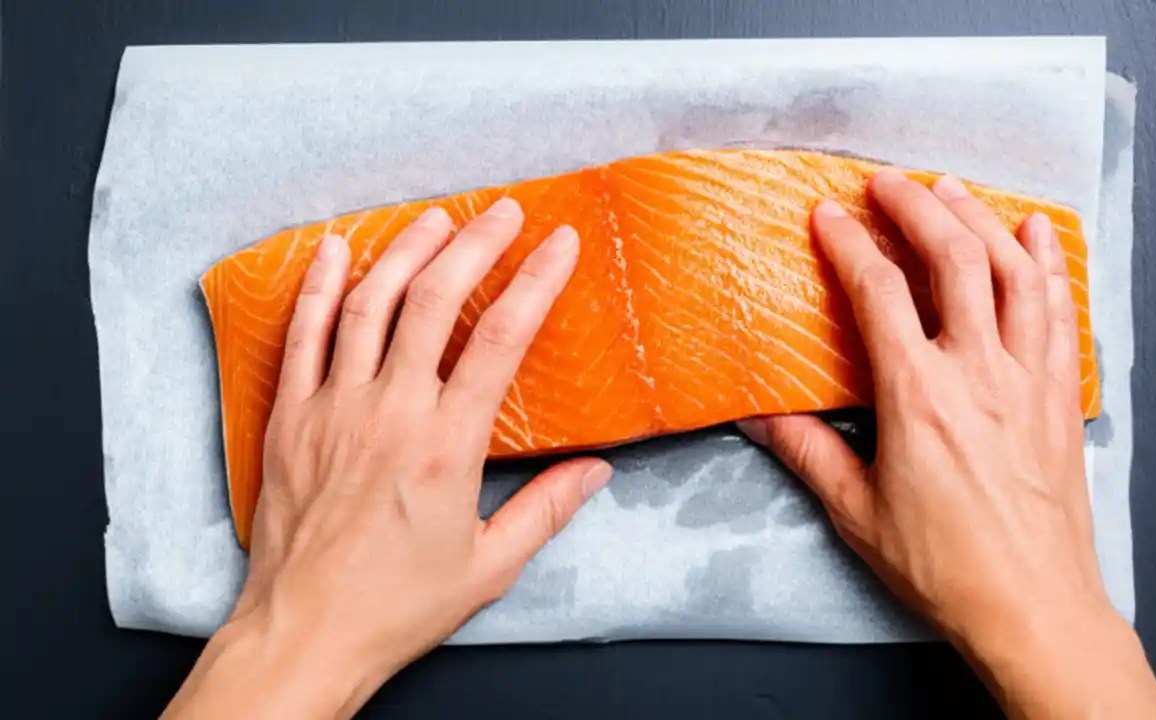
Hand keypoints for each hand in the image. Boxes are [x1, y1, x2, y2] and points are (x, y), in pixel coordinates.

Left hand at [166, 199, 611, 718]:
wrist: (305, 633)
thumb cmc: (397, 605)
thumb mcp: (490, 565)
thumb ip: (546, 509)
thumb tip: (596, 469)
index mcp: (447, 446)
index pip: (501, 339)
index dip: (535, 281)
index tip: (560, 244)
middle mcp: (390, 413)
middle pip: (434, 302)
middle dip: (475, 245)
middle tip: (503, 211)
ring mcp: (333, 408)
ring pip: (369, 305)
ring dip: (406, 251)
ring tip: (438, 219)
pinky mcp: (290, 418)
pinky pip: (302, 335)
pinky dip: (318, 287)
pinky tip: (338, 251)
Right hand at [740, 171, 1155, 717]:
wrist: (1031, 606)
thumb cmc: (943, 566)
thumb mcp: (855, 512)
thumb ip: (806, 452)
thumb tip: (758, 415)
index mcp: (918, 397)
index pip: (878, 293)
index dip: (849, 243)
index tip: (828, 214)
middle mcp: (978, 373)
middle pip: (953, 259)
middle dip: (917, 207)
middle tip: (888, 181)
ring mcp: (1029, 379)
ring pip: (1013, 272)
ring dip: (981, 219)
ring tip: (951, 189)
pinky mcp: (1061, 395)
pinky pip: (1060, 311)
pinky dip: (1049, 262)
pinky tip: (1037, 232)